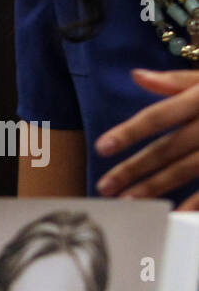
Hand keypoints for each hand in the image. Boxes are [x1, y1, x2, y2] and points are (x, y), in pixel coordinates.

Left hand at [96, 69, 198, 207]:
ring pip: (186, 169)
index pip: (158, 116)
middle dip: (134, 168)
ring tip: (128, 202)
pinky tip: (173, 214)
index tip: (102, 147)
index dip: (129, 132)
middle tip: (105, 187)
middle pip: (167, 148)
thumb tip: (137, 76)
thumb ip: (175, 80)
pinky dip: (195, 202)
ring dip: (156, 187)